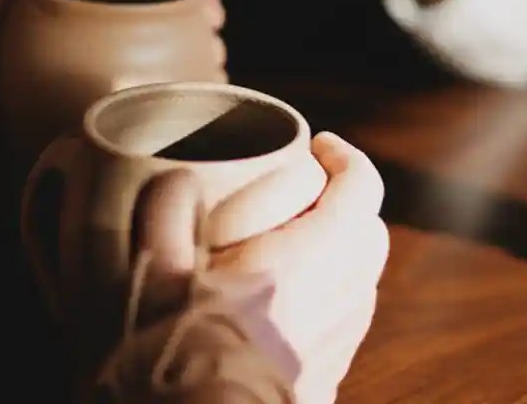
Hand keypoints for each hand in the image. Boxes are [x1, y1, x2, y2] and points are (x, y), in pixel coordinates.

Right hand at [122, 133, 387, 402]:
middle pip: (373, 232)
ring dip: (342, 254)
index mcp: (308, 262)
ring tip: (297, 248)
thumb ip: (164, 218)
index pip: (361, 188)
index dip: (346, 158)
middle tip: (304, 196)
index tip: (319, 146)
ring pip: (364, 280)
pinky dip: (334, 299)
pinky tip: (292, 306)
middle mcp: (338, 300)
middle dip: (348, 204)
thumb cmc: (177, 362)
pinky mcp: (327, 381)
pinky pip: (348, 323)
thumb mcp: (153, 281)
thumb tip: (174, 179)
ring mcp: (337, 346)